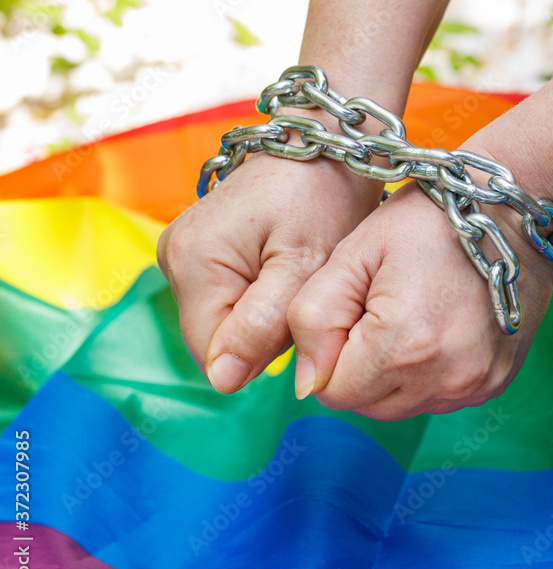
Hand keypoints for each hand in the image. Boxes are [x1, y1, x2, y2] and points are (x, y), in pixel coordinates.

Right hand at [157, 149, 382, 392]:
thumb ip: (263, 326)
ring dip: (264, 314)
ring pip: (224, 322)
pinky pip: (226, 299)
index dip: (264, 349)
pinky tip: (282, 265)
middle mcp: (172, 257)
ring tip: (294, 268)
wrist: (322, 146)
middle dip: (265, 331)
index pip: (215, 354)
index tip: (299, 305)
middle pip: (218, 339)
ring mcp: (180, 252)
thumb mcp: (304, 267)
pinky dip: (258, 295)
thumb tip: (223, 381)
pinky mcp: (196, 251)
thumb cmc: (322, 197)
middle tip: (302, 284)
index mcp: (192, 262)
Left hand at [287, 180, 552, 419]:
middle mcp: (445, 377)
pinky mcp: (494, 383)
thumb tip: (307, 383)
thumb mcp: (353, 254)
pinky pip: (438, 398)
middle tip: (379, 311)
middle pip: (368, 407)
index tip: (353, 309)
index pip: (333, 392)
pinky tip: (436, 329)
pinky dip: (427, 374)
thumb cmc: (429, 221)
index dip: (330, 353)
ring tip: (410, 318)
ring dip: (392, 374)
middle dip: (359, 368)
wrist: (509, 213)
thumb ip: (313, 319)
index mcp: (404, 344)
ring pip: (402, 406)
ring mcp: (475, 384)